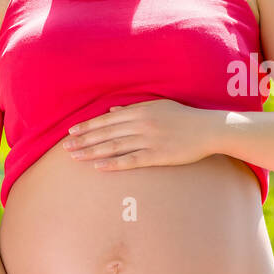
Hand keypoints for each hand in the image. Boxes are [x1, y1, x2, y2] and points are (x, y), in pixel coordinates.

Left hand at [61, 99, 213, 170]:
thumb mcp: (158, 106)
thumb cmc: (183, 117)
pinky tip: (98, 167)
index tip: (71, 132)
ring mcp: (149, 140)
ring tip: (75, 157)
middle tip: (65, 148)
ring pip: (114, 146)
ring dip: (92, 152)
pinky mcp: (157, 155)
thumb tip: (113, 109)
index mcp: (140, 110)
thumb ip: (134, 108)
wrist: (208, 129)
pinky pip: (130, 160)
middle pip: (106, 133)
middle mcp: (141, 124)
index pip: (107, 119)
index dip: (88, 126)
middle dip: (84, 140)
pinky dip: (113, 163)